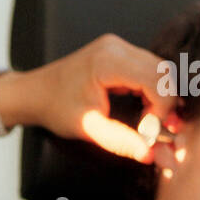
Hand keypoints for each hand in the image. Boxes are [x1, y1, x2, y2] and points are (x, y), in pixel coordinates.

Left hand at [2, 33, 179, 162]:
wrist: (34, 93)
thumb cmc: (56, 109)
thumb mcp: (88, 128)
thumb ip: (119, 140)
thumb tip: (149, 154)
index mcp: (108, 61)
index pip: (156, 79)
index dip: (162, 107)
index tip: (151, 130)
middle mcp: (115, 47)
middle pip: (162, 71)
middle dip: (165, 102)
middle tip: (157, 129)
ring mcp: (116, 46)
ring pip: (158, 69)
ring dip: (160, 96)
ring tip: (148, 121)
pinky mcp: (116, 51)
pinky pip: (146, 67)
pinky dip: (151, 88)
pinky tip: (143, 108)